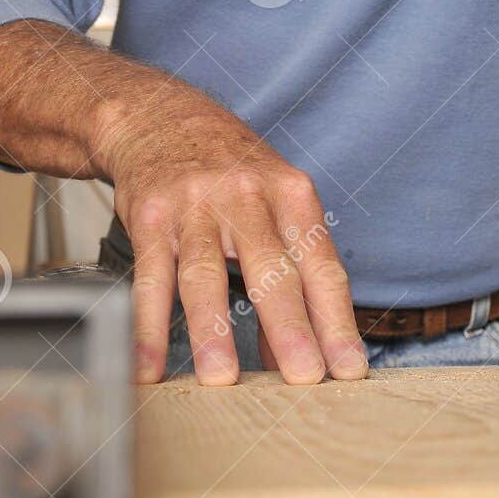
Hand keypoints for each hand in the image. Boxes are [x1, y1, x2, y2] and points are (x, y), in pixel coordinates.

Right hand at [95, 91, 366, 388]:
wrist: (162, 117)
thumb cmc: (230, 171)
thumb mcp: (272, 205)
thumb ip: (288, 275)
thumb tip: (296, 354)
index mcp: (292, 196)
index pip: (322, 266)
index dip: (337, 320)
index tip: (349, 370)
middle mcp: (248, 197)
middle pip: (272, 269)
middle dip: (290, 327)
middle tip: (304, 378)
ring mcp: (196, 205)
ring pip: (206, 274)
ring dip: (213, 330)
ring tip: (221, 380)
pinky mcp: (150, 216)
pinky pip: (151, 277)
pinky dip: (149, 326)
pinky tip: (150, 365)